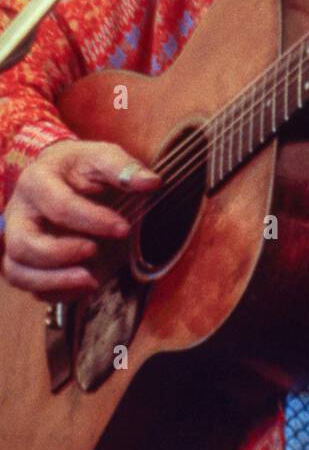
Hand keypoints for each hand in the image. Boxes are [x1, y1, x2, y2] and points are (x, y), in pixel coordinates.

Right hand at [1, 139, 159, 300]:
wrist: (59, 174)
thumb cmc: (82, 167)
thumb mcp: (102, 157)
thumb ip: (124, 169)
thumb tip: (151, 182)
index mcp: (37, 181)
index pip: (58, 206)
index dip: (91, 220)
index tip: (123, 229)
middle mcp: (19, 214)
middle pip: (23, 244)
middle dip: (59, 255)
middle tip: (94, 252)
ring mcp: (17, 240)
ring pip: (17, 271)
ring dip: (54, 282)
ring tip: (90, 281)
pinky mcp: (23, 260)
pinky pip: (28, 285)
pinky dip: (54, 292)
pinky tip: (85, 286)